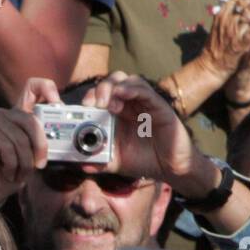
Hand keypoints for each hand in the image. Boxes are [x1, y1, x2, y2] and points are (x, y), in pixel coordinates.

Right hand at [0, 77, 58, 202]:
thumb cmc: (6, 173)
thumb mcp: (28, 157)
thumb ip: (41, 143)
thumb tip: (61, 139)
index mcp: (17, 116)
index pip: (33, 87)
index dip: (47, 89)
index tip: (57, 104)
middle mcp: (4, 114)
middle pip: (32, 121)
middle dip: (40, 146)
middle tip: (40, 165)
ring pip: (20, 140)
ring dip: (25, 164)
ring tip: (21, 176)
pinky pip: (8, 148)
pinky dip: (13, 166)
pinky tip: (9, 174)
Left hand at [82, 71, 200, 185]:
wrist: (169, 169)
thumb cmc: (144, 161)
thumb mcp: (115, 162)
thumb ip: (98, 162)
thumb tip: (80, 165)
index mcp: (117, 115)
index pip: (101, 95)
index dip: (90, 96)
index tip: (82, 108)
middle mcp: (129, 105)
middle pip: (113, 82)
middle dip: (99, 89)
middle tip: (92, 104)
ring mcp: (144, 103)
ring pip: (128, 81)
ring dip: (113, 88)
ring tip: (105, 104)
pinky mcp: (158, 105)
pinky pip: (145, 90)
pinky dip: (132, 89)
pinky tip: (122, 94)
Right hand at [201, 0, 249, 78]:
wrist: (209, 67)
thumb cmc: (216, 46)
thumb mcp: (220, 22)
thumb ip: (230, 4)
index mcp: (223, 14)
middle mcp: (227, 20)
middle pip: (243, 0)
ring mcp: (233, 32)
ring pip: (247, 13)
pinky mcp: (238, 45)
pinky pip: (249, 33)